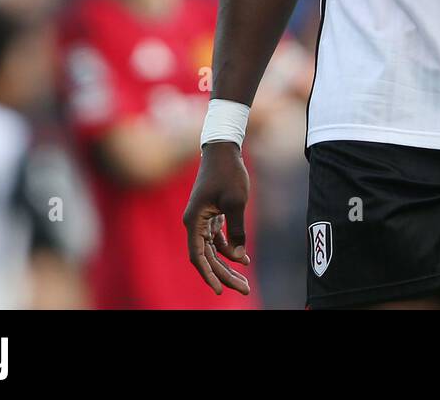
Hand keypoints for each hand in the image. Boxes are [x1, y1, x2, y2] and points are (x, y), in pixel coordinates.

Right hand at [182, 142, 251, 295]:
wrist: (223, 149)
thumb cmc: (228, 173)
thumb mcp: (236, 202)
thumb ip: (237, 231)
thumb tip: (239, 257)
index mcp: (194, 221)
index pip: (198, 257)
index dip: (209, 275)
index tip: (220, 291)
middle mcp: (194, 223)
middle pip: (208, 257)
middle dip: (225, 275)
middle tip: (244, 289)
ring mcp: (202, 220)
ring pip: (214, 250)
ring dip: (228, 265)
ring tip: (245, 282)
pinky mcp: (211, 215)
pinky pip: (218, 240)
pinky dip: (230, 249)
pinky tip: (244, 259)